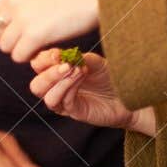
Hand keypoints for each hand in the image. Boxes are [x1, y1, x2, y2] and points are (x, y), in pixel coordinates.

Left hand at [0, 0, 100, 63]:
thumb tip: (12, 18)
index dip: (3, 28)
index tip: (18, 31)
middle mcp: (13, 2)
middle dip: (11, 40)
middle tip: (30, 41)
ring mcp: (22, 18)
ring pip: (6, 47)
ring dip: (21, 50)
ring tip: (39, 46)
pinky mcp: (34, 35)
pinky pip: (19, 56)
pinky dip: (30, 57)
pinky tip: (45, 49)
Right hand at [27, 50, 155, 135]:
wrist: (130, 94)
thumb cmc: (112, 76)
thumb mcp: (95, 62)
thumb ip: (79, 58)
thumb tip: (65, 57)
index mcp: (58, 73)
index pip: (38, 66)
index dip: (42, 59)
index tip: (57, 54)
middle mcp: (58, 89)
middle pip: (36, 85)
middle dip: (47, 73)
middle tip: (66, 64)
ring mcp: (66, 102)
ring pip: (46, 96)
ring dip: (58, 81)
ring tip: (78, 71)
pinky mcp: (76, 112)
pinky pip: (62, 102)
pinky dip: (68, 88)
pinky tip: (81, 77)